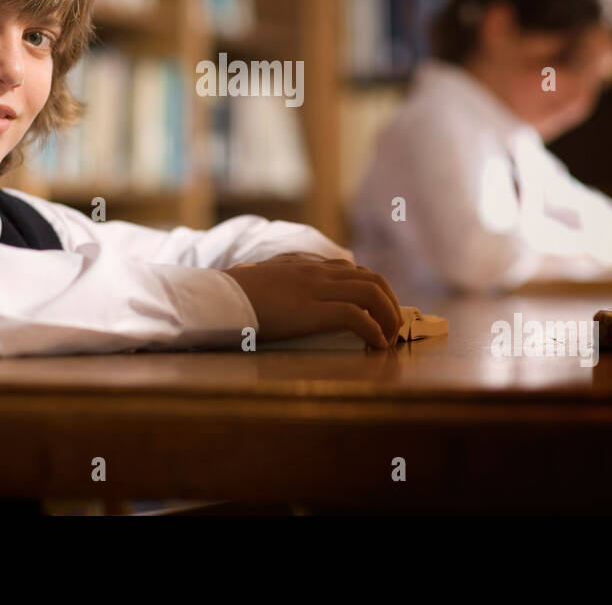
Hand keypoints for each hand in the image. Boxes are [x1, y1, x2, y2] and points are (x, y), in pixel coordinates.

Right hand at [224, 257, 402, 347]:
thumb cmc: (235, 295)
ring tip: (389, 338)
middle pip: (373, 280)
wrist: (219, 298)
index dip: (375, 291)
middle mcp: (318, 273)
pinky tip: (375, 345)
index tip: (379, 312)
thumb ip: (284, 282)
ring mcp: (317, 289)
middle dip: (391, 304)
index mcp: (307, 267)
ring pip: (371, 293)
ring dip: (388, 316)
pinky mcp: (313, 310)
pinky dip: (373, 330)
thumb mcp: (266, 280)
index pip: (355, 271)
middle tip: (392, 328)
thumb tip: (287, 295)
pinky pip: (356, 316)